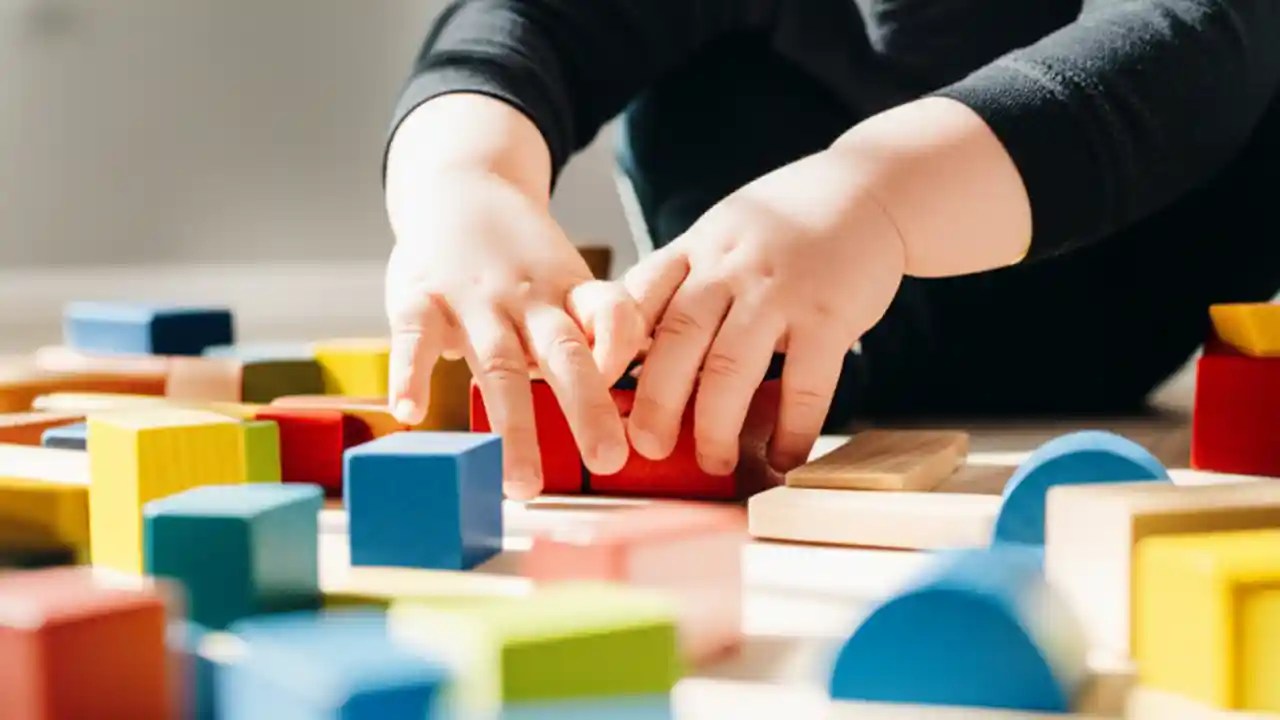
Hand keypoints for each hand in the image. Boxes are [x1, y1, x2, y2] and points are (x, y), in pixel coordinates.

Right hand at [385, 96, 643, 498]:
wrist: (458, 185)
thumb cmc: (522, 257)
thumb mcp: (567, 279)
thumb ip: (592, 327)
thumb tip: (635, 383)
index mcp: (571, 292)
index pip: (614, 314)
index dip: (626, 350)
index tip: (635, 402)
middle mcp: (528, 297)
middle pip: (565, 352)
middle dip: (587, 408)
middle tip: (608, 461)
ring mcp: (473, 299)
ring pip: (498, 364)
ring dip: (512, 426)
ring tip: (522, 485)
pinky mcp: (419, 297)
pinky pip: (414, 337)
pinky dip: (410, 373)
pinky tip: (410, 413)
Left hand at [623, 148, 906, 474]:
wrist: (869, 190)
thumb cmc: (787, 226)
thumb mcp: (721, 235)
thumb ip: (680, 281)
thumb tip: (633, 348)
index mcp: (697, 249)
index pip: (637, 298)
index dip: (610, 348)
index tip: (595, 391)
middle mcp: (730, 267)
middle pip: (676, 339)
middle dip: (655, 402)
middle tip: (645, 447)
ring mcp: (780, 290)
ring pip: (731, 367)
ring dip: (716, 426)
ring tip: (713, 463)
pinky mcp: (829, 315)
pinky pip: (805, 384)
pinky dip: (792, 429)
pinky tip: (783, 457)